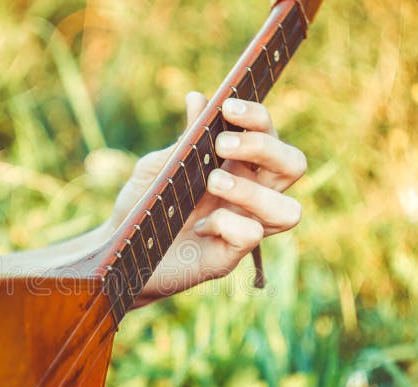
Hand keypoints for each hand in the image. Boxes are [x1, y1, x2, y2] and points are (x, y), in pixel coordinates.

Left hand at [109, 92, 306, 303]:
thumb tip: (198, 99)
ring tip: (212, 183)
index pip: (269, 134)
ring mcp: (245, 226)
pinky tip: (199, 226)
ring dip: (252, 191)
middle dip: (264, 148)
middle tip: (222, 147)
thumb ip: (184, 139)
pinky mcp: (230, 256)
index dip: (257, 118)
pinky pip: (251, 234)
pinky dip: (226, 223)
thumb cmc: (145, 206)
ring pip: (288, 210)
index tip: (228, 109)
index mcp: (238, 166)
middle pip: (294, 165)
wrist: (123, 251)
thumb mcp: (157, 167)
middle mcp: (251, 195)